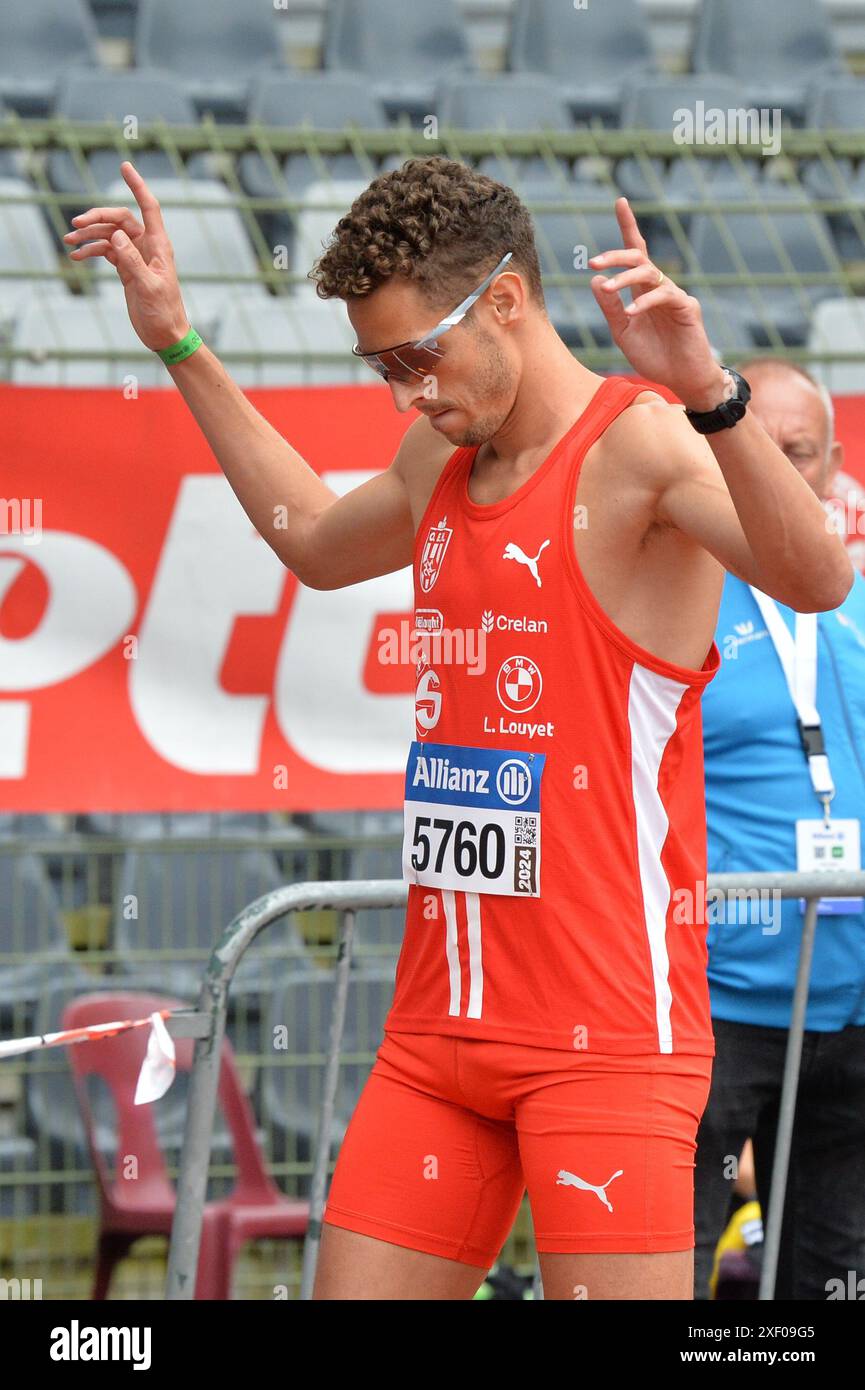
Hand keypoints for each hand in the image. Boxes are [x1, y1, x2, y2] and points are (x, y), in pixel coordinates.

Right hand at [63, 161, 190, 352]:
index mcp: (159, 245)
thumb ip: (132, 261)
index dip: (137, 185)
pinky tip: (77, 256)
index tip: (124, 166)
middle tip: (75, 224)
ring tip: (69, 241)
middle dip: (97, 217)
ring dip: (89, 235)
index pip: (148, 207)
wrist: (165, 335)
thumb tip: (116, 236)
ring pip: (109, 234)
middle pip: (120, 219)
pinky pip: (106, 251)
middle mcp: (147, 246)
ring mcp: (135, 256)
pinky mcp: (126, 268)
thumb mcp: (148, 287)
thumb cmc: (164, 312)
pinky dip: (91, 251)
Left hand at [589, 197, 726, 409]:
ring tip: (608, 287)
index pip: (635, 254)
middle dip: (616, 255)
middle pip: (639, 258)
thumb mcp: (623, 332)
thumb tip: (595, 279)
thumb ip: (610, 307)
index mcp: (643, 291)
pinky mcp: (687, 307)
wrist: (681, 380)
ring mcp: (674, 295)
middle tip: (594, 261)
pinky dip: (645, 302)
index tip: (620, 201)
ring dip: (625, 278)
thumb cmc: (654, 356)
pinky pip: (664, 295)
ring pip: (649, 273)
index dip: (628, 226)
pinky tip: (632, 311)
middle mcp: (659, 288)